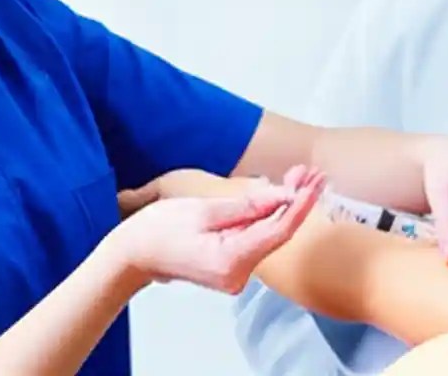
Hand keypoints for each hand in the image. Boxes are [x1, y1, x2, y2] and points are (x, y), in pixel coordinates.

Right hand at [116, 167, 324, 293]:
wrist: (131, 256)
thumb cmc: (157, 231)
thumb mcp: (202, 210)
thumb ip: (247, 206)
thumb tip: (284, 196)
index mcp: (231, 260)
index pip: (279, 231)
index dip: (301, 204)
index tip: (316, 182)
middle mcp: (238, 275)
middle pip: (278, 234)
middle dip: (297, 201)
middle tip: (313, 172)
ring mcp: (235, 275)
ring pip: (270, 236)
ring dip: (285, 207)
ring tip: (301, 177)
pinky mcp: (231, 268)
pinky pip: (257, 240)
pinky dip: (269, 218)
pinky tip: (280, 197)